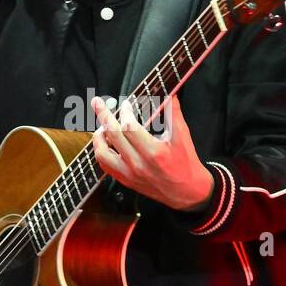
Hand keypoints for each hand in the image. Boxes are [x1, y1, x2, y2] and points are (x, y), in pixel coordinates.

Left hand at [90, 93, 214, 211]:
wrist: (187, 192)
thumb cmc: (186, 163)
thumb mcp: (183, 136)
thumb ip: (174, 113)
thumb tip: (168, 93)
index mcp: (153, 152)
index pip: (129, 128)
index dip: (125, 112)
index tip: (127, 104)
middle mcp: (138, 164)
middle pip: (112, 136)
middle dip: (103, 116)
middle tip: (97, 103)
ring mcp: (130, 174)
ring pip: (102, 153)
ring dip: (98, 137)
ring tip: (101, 126)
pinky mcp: (126, 181)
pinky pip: (105, 166)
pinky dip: (101, 152)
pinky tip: (104, 143)